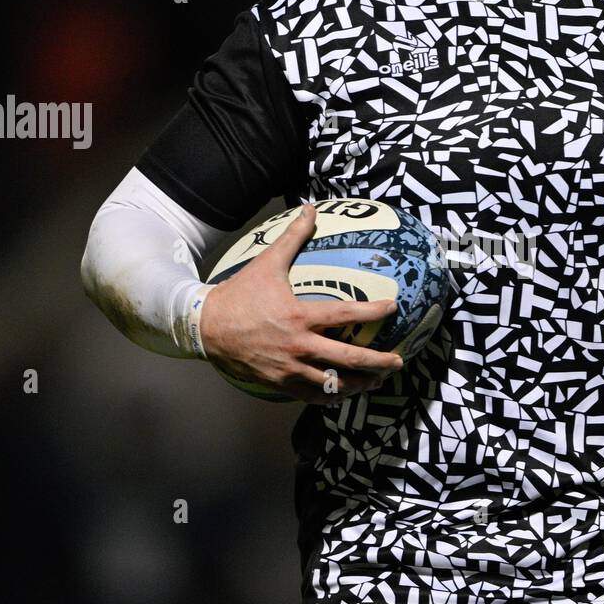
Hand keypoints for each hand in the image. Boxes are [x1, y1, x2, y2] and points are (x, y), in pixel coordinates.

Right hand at [198, 203, 403, 402]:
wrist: (206, 327)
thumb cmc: (239, 293)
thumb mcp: (267, 262)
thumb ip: (293, 236)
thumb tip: (310, 208)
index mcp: (299, 316)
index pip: (345, 315)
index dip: (373, 312)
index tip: (393, 308)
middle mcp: (298, 346)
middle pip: (348, 359)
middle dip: (378, 362)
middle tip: (398, 361)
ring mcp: (289, 368)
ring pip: (333, 383)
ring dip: (360, 383)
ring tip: (377, 380)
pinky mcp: (280, 384)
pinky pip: (312, 396)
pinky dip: (332, 395)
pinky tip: (345, 392)